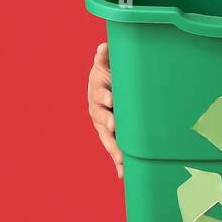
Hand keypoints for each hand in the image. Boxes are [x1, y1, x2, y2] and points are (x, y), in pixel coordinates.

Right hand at [88, 42, 123, 177]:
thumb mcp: (107, 63)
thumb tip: (103, 47)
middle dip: (109, 125)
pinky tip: (122, 174)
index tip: (111, 99)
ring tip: (121, 160)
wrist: (106, 87)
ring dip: (114, 148)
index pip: (101, 95)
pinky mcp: (112, 136)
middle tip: (115, 127)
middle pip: (102, 119)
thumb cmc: (110, 74)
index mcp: (99, 93)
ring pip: (108, 138)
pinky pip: (114, 149)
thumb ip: (104, 56)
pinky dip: (118, 162)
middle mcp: (99, 111)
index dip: (105, 97)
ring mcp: (104, 125)